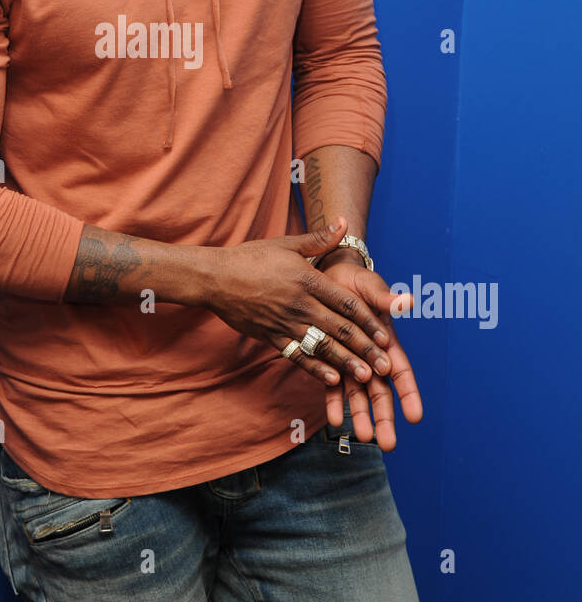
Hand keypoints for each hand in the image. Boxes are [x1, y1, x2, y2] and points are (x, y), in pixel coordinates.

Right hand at [210, 219, 392, 387]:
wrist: (215, 278)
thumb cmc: (251, 258)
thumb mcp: (286, 244)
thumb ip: (319, 239)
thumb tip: (344, 222)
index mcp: (307, 279)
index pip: (346, 304)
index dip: (369, 321)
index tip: (386, 336)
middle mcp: (299, 304)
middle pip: (339, 329)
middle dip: (365, 349)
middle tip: (385, 365)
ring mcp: (285, 322)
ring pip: (321, 346)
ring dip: (345, 362)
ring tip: (365, 377)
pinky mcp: (271, 336)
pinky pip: (297, 355)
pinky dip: (315, 368)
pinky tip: (331, 379)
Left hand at [317, 258, 421, 450]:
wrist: (327, 277)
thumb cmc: (356, 282)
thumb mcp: (372, 288)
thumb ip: (386, 299)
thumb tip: (407, 301)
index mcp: (385, 342)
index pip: (401, 373)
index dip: (409, 394)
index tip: (416, 417)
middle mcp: (369, 357)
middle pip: (381, 392)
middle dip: (385, 417)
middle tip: (389, 444)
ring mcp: (349, 361)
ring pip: (358, 395)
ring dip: (361, 416)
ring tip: (363, 438)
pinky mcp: (328, 359)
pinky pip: (331, 385)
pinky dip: (333, 401)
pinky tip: (333, 420)